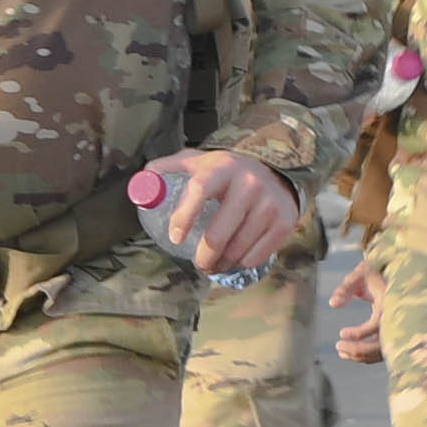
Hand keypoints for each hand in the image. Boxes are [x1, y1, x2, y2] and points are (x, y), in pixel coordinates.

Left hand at [142, 147, 299, 280]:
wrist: (277, 173)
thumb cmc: (228, 172)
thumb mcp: (200, 162)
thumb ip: (170, 167)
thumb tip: (143, 181)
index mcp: (223, 167)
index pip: (200, 189)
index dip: (185, 215)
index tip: (175, 238)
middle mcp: (248, 184)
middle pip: (218, 234)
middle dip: (203, 257)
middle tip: (198, 263)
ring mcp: (268, 205)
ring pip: (236, 250)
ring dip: (222, 264)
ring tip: (216, 262)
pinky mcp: (283, 223)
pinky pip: (255, 256)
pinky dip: (241, 262)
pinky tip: (236, 257)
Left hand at [329, 254, 385, 368]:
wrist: (387, 274)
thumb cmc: (370, 274)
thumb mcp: (357, 276)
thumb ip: (344, 289)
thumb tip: (332, 303)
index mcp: (390, 303)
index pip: (376, 325)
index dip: (359, 333)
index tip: (341, 333)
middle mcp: (396, 318)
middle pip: (381, 344)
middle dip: (358, 350)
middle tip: (338, 347)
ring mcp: (396, 328)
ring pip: (381, 351)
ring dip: (361, 356)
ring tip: (340, 351)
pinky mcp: (392, 334)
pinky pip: (382, 351)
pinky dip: (367, 355)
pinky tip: (349, 352)